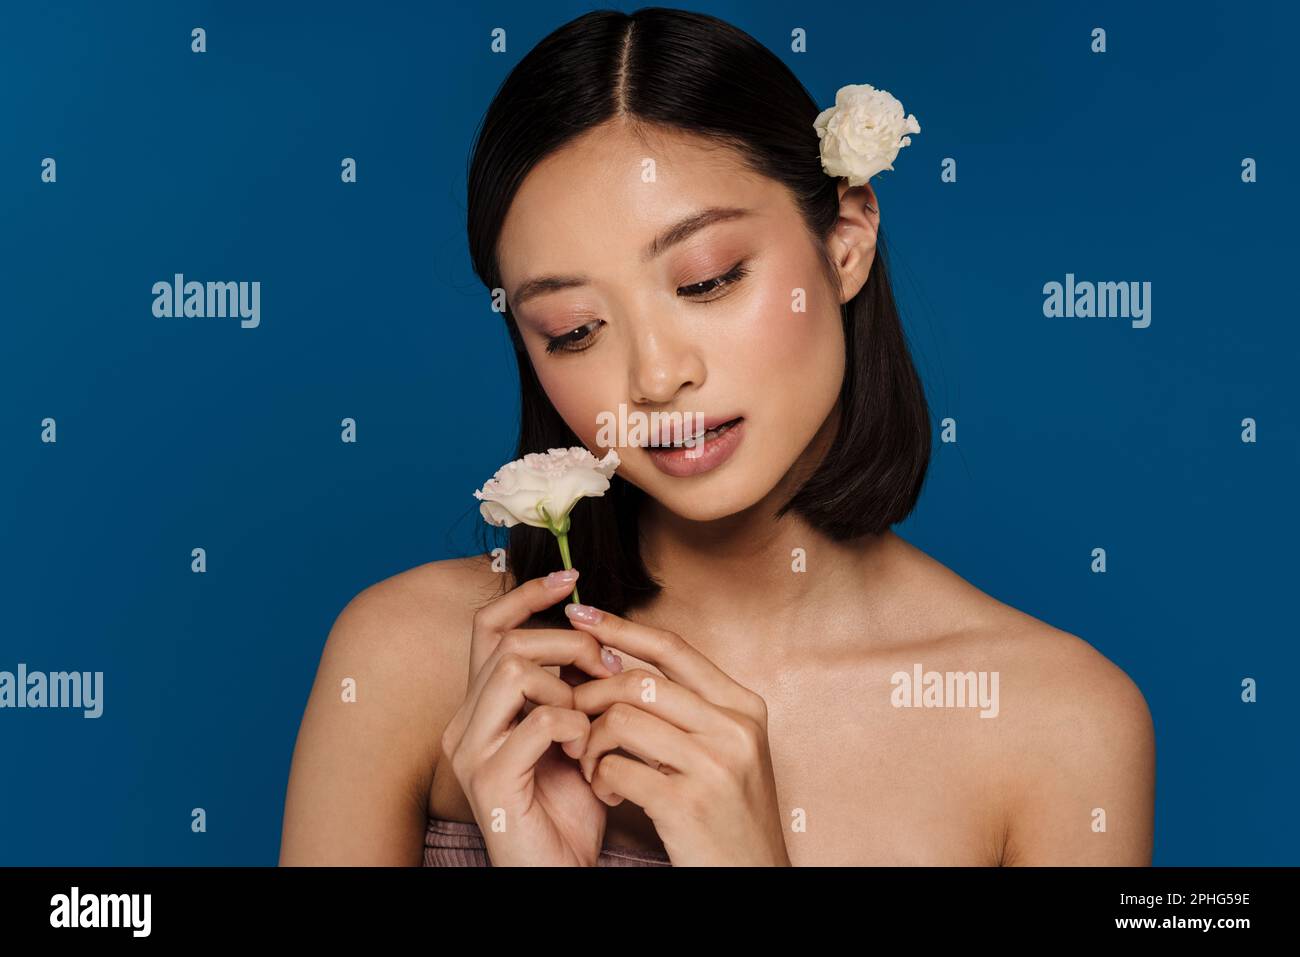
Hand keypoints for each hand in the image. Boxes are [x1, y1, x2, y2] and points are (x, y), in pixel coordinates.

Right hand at [439, 569, 616, 865]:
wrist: (559, 874)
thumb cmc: (571, 808)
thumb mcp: (575, 733)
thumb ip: (573, 687)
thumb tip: (600, 634)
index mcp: (481, 707)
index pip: (489, 627)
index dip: (527, 594)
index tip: (572, 577)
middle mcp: (463, 724)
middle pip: (506, 643)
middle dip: (567, 642)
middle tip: (606, 663)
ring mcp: (470, 752)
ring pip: (514, 671)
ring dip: (566, 683)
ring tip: (592, 714)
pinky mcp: (489, 781)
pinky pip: (537, 722)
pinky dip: (572, 724)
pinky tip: (587, 748)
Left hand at [563, 603, 791, 865]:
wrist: (755, 880)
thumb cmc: (730, 816)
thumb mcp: (726, 751)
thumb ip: (687, 709)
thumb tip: (616, 663)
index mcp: (744, 707)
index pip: (673, 648)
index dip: (621, 628)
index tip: (580, 615)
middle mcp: (734, 728)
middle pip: (637, 681)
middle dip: (591, 697)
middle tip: (574, 721)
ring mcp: (714, 766)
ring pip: (620, 720)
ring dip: (591, 744)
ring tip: (593, 766)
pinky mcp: (688, 805)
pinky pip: (616, 768)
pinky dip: (599, 779)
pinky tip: (607, 794)